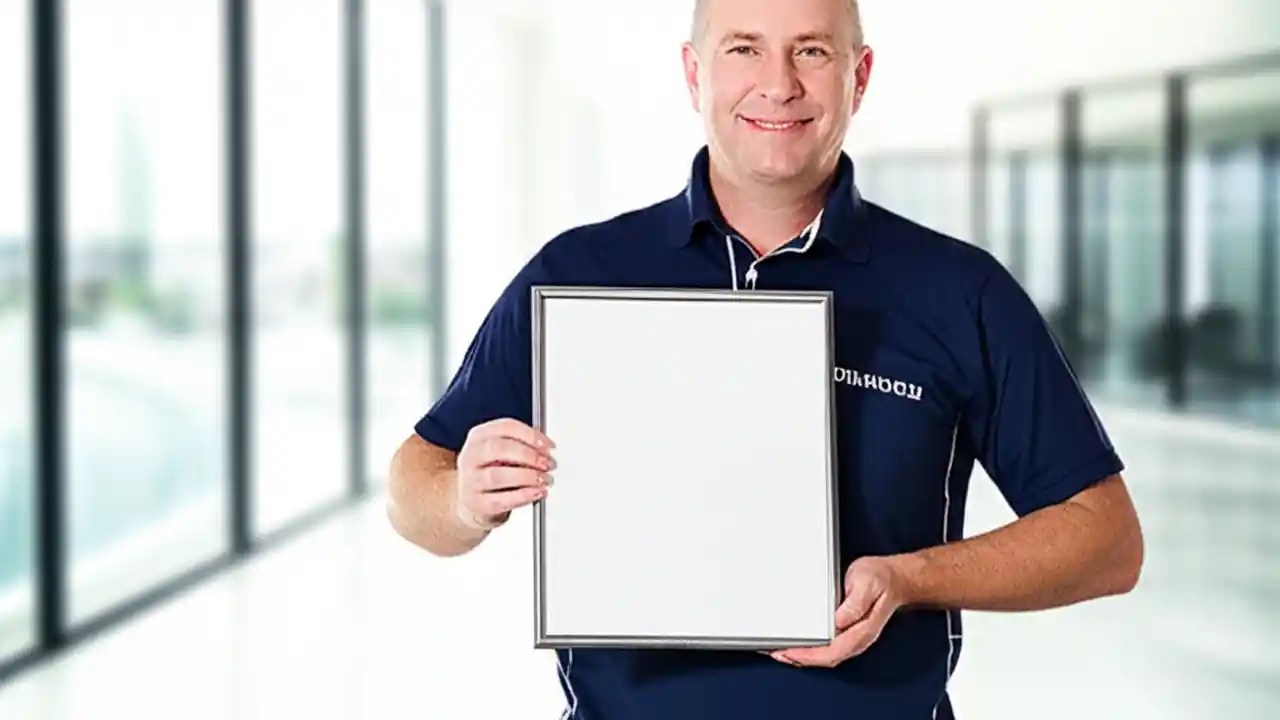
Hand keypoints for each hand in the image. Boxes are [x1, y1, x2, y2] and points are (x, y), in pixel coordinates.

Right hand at [454, 418, 555, 530]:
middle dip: (529, 455)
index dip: (531, 436)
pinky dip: (523, 496)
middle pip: (499, 449)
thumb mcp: (501, 451)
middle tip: (548, 463)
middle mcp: (472, 456)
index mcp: (480, 436)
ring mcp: (472, 480)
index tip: (548, 445)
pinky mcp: (477, 503)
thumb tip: (546, 449)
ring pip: (498, 475)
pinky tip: (536, 493)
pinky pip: (501, 499)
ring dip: (527, 477)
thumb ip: (521, 445)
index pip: (506, 427)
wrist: (472, 501)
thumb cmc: (491, 471)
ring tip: (544, 479)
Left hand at [766, 556, 907, 667]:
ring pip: (825, 654)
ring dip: (802, 655)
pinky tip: (798, 643)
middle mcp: (856, 638)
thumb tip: (839, 620)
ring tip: (780, 651)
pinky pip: (827, 645)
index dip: (809, 656)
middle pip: (826, 658)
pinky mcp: (847, 630)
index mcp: (861, 631)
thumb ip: (855, 603)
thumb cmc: (881, 579)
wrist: (896, 578)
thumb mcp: (867, 583)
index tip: (789, 652)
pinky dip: (810, 647)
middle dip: (799, 658)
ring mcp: (852, 636)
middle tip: (775, 653)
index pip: (832, 652)